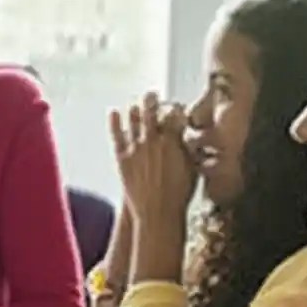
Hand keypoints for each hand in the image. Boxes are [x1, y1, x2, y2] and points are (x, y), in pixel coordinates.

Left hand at [110, 92, 196, 225]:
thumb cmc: (178, 195)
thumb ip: (189, 151)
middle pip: (152, 113)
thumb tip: (189, 140)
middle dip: (153, 101)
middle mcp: (153, 141)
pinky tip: (114, 113)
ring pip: (134, 122)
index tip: (175, 106)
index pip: (174, 116)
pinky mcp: (123, 158)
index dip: (175, 109)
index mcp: (173, 142)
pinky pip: (118, 135)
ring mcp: (136, 148)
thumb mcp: (192, 170)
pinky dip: (115, 123)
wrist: (157, 212)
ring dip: (136, 110)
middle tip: (152, 94)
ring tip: (136, 104)